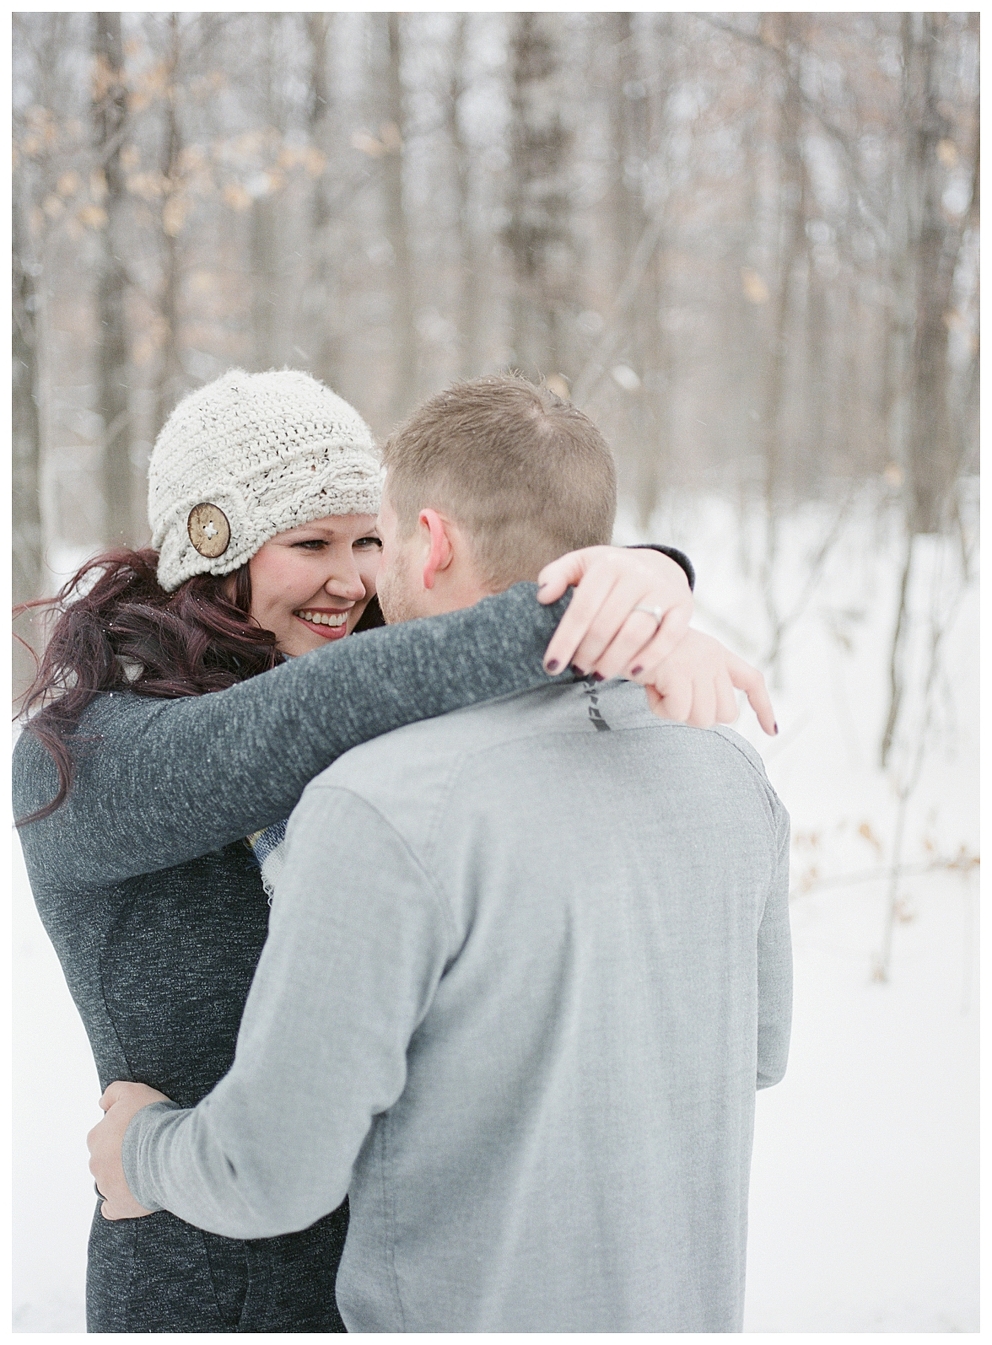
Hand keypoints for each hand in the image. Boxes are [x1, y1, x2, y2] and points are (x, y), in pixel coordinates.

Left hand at [88, 1080, 170, 1220]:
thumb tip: (101, 1102)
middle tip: (145, 1151)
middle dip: (121, 1156)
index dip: (122, 1133)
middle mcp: (96, 1162)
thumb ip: (114, 1092)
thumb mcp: (133, 1092)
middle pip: (105, 1159)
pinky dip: (119, 1204)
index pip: (103, 1136)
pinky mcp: (119, 1205)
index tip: (139, 1133)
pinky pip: (112, 1208)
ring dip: (123, 1177)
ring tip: (148, 1170)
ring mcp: (106, 1185)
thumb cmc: (152, 1121)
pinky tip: (133, 1196)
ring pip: (109, 1182)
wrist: (167, 1152)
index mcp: (97, 1137)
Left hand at [538, 546, 692, 677]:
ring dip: (612, 661)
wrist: (659, 565)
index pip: (581, 610)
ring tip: (599, 675)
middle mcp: (636, 575)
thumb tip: (543, 596)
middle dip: (586, 655)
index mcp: (608, 566)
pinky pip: (668, 638)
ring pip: (633, 635)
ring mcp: (662, 590)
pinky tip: (631, 673)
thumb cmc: (611, 572)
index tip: (551, 665)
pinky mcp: (683, 606)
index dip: (564, 641)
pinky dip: (650, 658)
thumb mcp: (581, 563)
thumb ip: (556, 575)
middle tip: (578, 670)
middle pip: (605, 626)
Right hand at [637, 628, 776, 734]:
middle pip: (726, 713)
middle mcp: (714, 657)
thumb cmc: (644, 649)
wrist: (622, 626)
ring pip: (703, 718)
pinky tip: (651, 688)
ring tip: (660, 688)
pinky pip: (678, 713)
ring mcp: (699, 664)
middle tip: (674, 697)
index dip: (764, 707)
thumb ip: (699, 683)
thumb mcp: (679, 662)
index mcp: (717, 652)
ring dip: (676, 712)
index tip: (772, 730)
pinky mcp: (679, 672)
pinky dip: (661, 709)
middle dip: (698, 715)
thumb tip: (709, 717)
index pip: (751, 680)